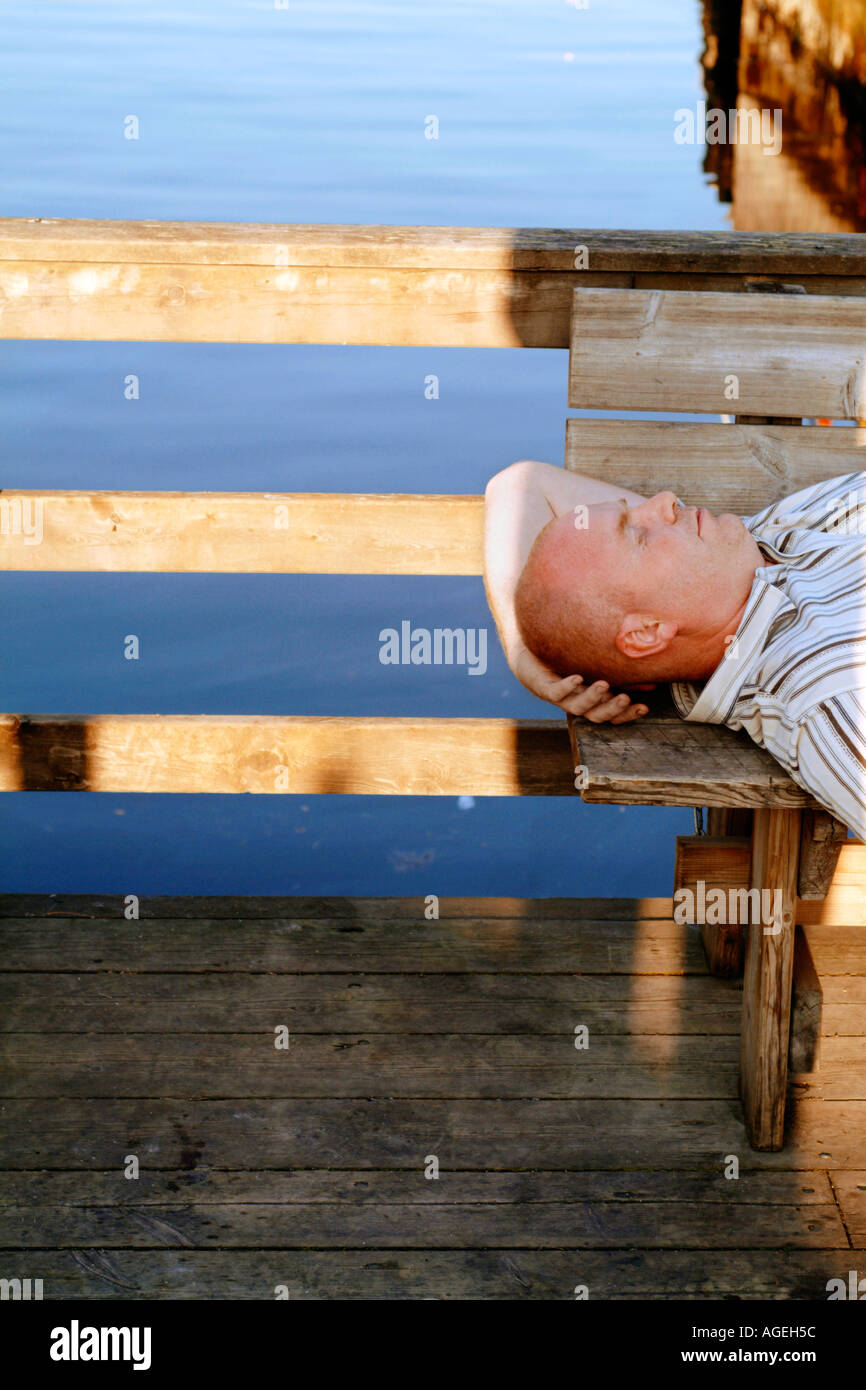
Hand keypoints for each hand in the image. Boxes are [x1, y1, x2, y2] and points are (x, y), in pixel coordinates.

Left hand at [512, 646, 650, 722]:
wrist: (530, 650)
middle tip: (626, 699)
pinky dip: (566, 686)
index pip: (613, 714)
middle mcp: (578, 702)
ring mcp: (560, 697)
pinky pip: (555, 692)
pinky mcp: (543, 687)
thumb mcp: (598, 665)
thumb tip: (651, 678)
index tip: (644, 708)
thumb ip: (621, 672)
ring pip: (577, 706)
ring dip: (591, 698)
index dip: (628, 714)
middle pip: (597, 715)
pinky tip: (577, 678)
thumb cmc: (567, 657)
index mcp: (593, 700)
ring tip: (604, 685)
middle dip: (612, 709)